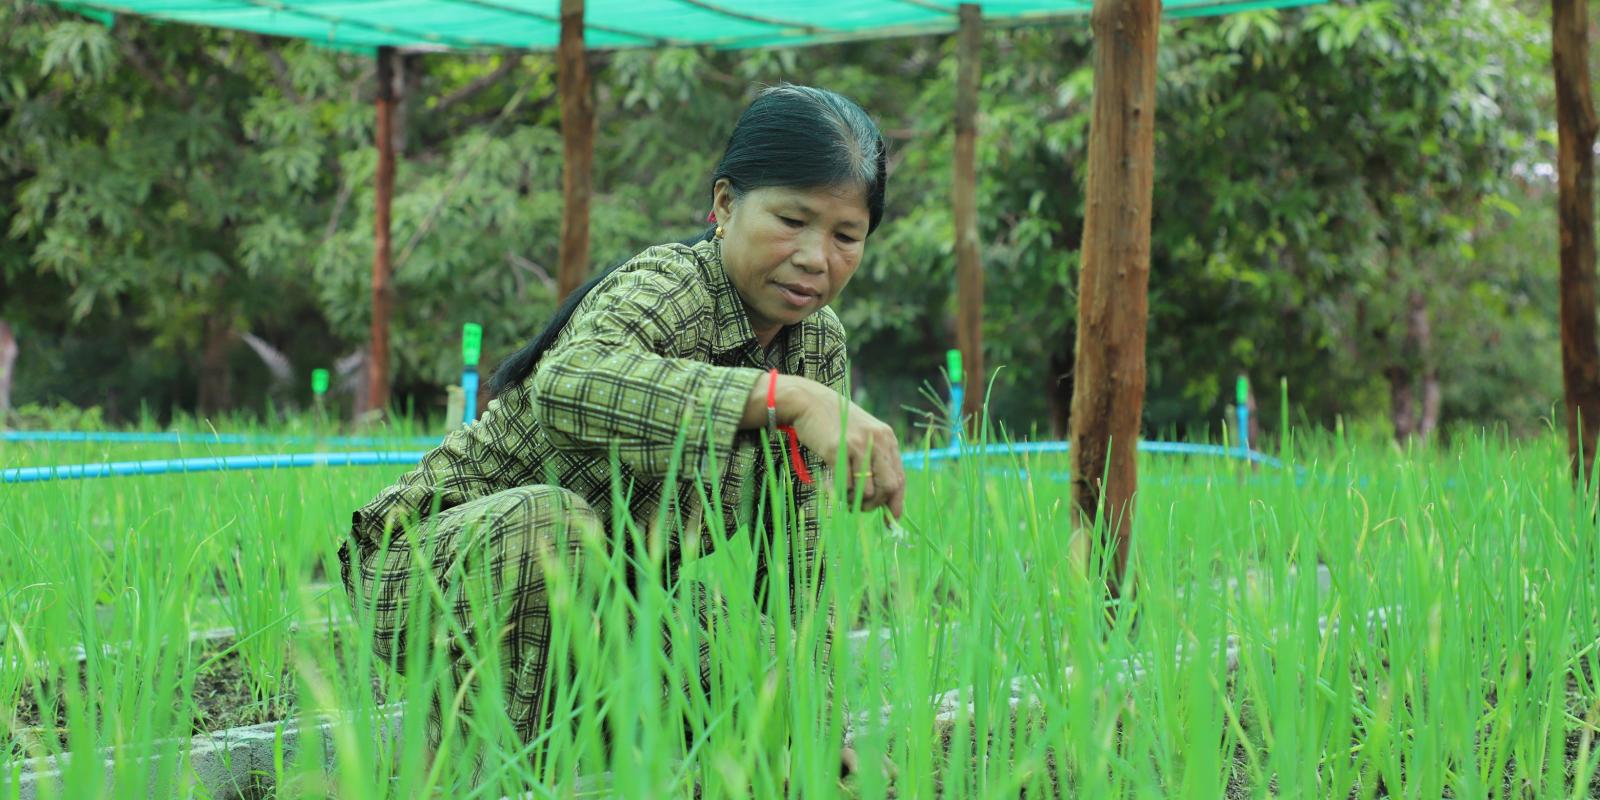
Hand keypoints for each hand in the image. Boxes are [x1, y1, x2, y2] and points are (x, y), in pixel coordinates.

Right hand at [784, 381, 905, 518]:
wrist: (809, 402)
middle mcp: (877, 440)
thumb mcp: (864, 437)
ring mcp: (858, 445)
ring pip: (867, 490)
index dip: (896, 502)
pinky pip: (845, 484)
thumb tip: (885, 499)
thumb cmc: (835, 424)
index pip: (900, 478)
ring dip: (855, 500)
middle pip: (888, 486)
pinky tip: (831, 485)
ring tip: (844, 495)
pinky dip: (840, 491)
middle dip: (875, 504)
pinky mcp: (838, 449)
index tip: (891, 519)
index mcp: (887, 438)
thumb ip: (876, 461)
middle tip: (861, 507)